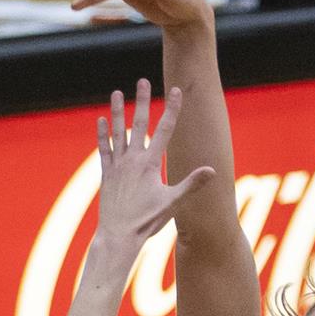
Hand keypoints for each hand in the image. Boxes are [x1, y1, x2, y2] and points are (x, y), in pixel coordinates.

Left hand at [95, 79, 216, 252]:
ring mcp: (117, 166)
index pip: (164, 130)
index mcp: (150, 164)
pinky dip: (103, 135)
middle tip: (143, 80)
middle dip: (142, 101)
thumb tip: (213, 171)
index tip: (176, 91)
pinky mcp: (106, 175)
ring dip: (118, 111)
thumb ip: (192, 184)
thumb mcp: (173, 203)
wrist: (119, 235)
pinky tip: (101, 120)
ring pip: (118, 132)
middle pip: (138, 124)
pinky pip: (104, 150)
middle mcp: (132, 160)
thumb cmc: (147, 221)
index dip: (171, 109)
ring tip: (118, 92)